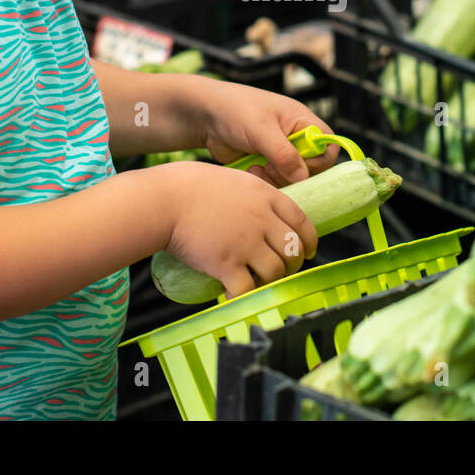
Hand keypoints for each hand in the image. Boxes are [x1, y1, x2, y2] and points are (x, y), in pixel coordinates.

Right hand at [160, 161, 318, 298]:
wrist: (165, 200)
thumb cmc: (189, 186)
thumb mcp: (233, 179)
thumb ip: (253, 196)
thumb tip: (262, 212)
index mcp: (265, 196)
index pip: (301, 222)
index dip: (309, 241)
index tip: (309, 251)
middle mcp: (261, 219)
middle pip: (293, 251)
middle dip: (291, 265)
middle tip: (280, 270)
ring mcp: (246, 243)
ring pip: (275, 272)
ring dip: (268, 281)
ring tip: (255, 281)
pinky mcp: (227, 264)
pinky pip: (248, 289)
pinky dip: (243, 295)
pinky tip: (232, 292)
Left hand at [194, 80, 340, 186]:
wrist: (204, 116)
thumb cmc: (234, 110)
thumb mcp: (260, 130)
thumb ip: (283, 154)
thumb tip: (302, 177)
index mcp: (301, 120)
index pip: (328, 144)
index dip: (320, 160)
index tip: (300, 166)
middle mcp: (295, 136)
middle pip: (312, 166)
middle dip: (293, 173)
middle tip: (273, 169)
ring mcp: (280, 152)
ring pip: (293, 178)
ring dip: (277, 179)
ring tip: (257, 170)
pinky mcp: (266, 164)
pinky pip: (276, 181)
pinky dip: (266, 181)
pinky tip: (250, 171)